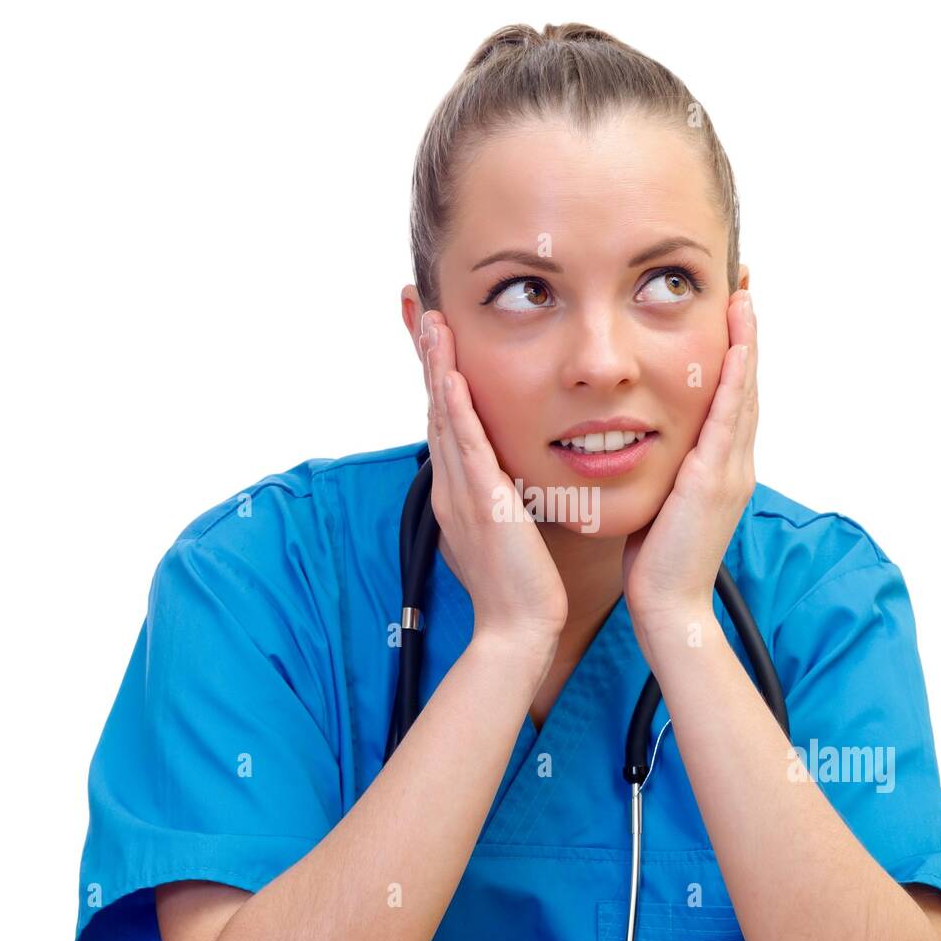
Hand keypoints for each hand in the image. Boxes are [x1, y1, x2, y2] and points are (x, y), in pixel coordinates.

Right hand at [420, 310, 567, 644]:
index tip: (436, 338)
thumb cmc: (520, 589)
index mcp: (458, 493)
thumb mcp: (507, 534)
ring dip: (437, 368)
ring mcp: (462, 494)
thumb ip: (502, 504)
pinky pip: (466, 447)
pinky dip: (457, 408)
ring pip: (445, 417)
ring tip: (431, 322)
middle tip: (421, 310)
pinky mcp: (482, 503)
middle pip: (437, 408)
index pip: (447, 423)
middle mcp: (452, 487)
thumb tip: (507, 485)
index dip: (440, 378)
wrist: (518, 630)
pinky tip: (452, 376)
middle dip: (429, 358)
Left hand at [621, 289, 757, 639]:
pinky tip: (736, 344)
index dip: (735, 355)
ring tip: (744, 297)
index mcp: (720, 469)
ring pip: (745, 393)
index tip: (729, 311)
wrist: (669, 607)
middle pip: (747, 386)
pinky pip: (729, 417)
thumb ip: (662, 473)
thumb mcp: (661, 505)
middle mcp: (734, 464)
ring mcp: (730, 471)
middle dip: (747, 335)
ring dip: (747, 342)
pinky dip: (737, 377)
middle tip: (745, 286)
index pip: (731, 399)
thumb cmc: (656, 563)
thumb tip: (638, 448)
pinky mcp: (715, 480)